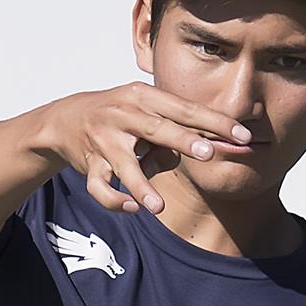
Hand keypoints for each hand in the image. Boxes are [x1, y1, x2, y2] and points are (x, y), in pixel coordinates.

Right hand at [39, 85, 253, 214]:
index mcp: (142, 97)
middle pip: (156, 128)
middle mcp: (122, 115)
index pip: (184, 109)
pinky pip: (100, 187)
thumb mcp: (145, 111)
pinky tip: (132, 209)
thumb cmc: (119, 116)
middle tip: (207, 153)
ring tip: (158, 207)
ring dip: (141, 186)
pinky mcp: (89, 164)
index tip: (242, 135)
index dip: (214, 121)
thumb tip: (210, 149)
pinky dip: (115, 200)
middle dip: (182, 140)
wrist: (64, 119)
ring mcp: (104, 140)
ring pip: (123, 165)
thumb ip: (175, 129)